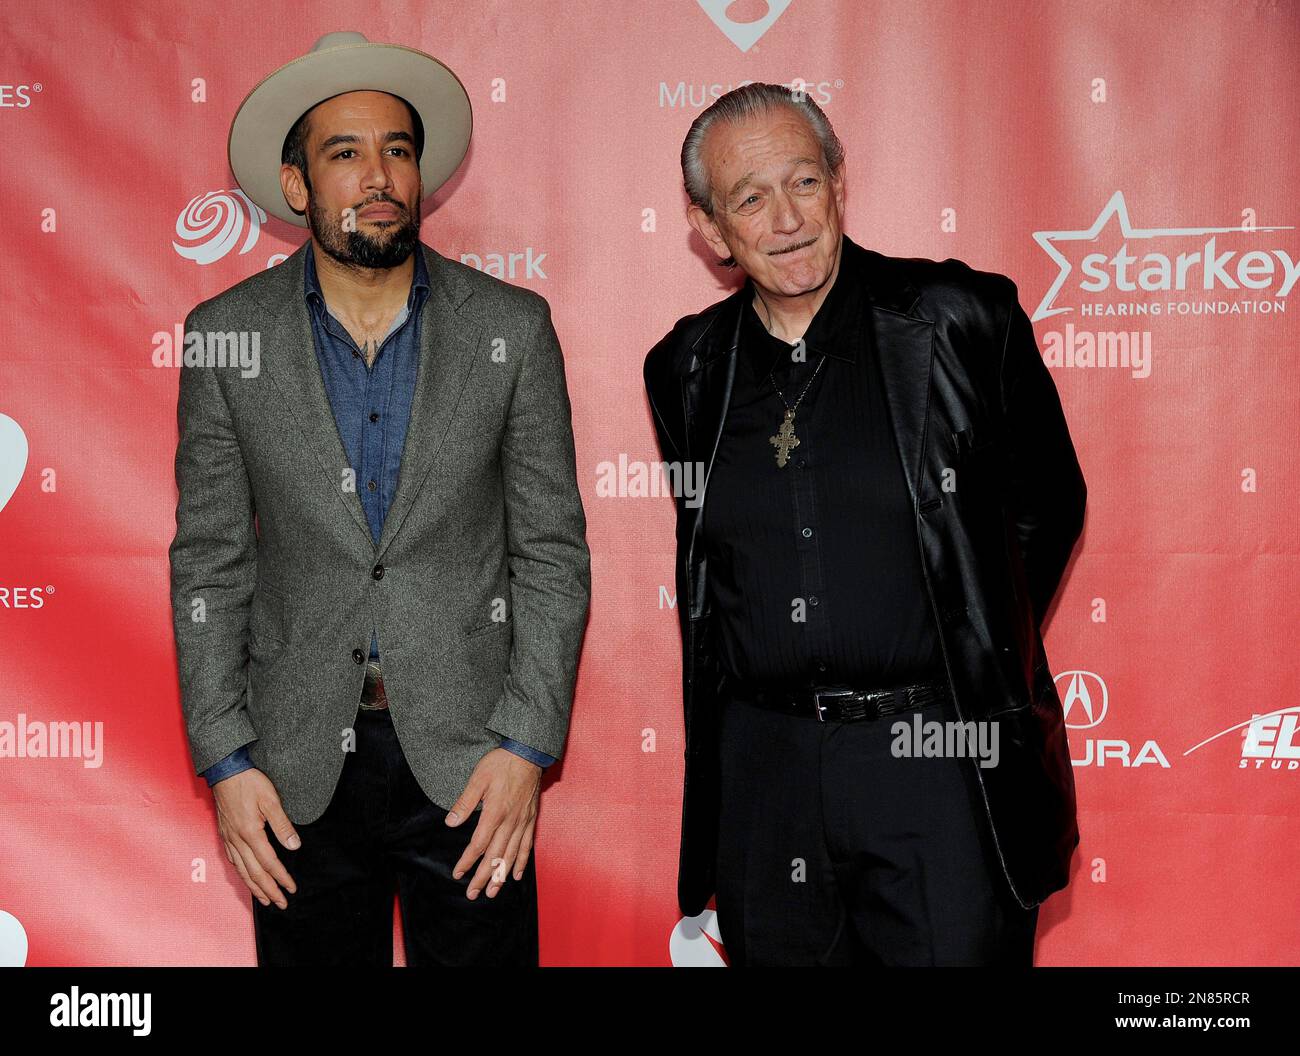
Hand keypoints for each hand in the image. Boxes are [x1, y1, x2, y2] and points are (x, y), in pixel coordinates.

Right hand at [212, 767, 299, 909]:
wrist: (224, 772)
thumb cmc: (249, 783)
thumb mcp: (271, 800)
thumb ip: (283, 825)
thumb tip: (294, 846)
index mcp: (250, 833)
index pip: (269, 863)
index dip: (281, 878)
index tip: (291, 888)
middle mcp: (237, 840)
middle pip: (254, 873)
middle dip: (269, 890)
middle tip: (281, 903)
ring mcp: (228, 839)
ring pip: (241, 870)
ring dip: (254, 887)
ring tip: (265, 899)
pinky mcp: (224, 835)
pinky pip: (233, 861)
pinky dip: (242, 874)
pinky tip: (247, 878)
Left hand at [445, 747, 540, 899]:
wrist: (528, 753)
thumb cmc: (501, 763)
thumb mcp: (478, 779)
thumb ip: (465, 803)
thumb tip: (451, 823)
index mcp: (495, 812)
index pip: (479, 844)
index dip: (468, 861)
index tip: (458, 873)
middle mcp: (510, 821)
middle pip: (495, 855)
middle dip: (483, 877)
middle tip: (473, 894)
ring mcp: (522, 822)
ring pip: (512, 855)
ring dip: (501, 876)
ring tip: (493, 892)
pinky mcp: (530, 819)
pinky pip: (526, 845)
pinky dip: (522, 862)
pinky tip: (516, 874)